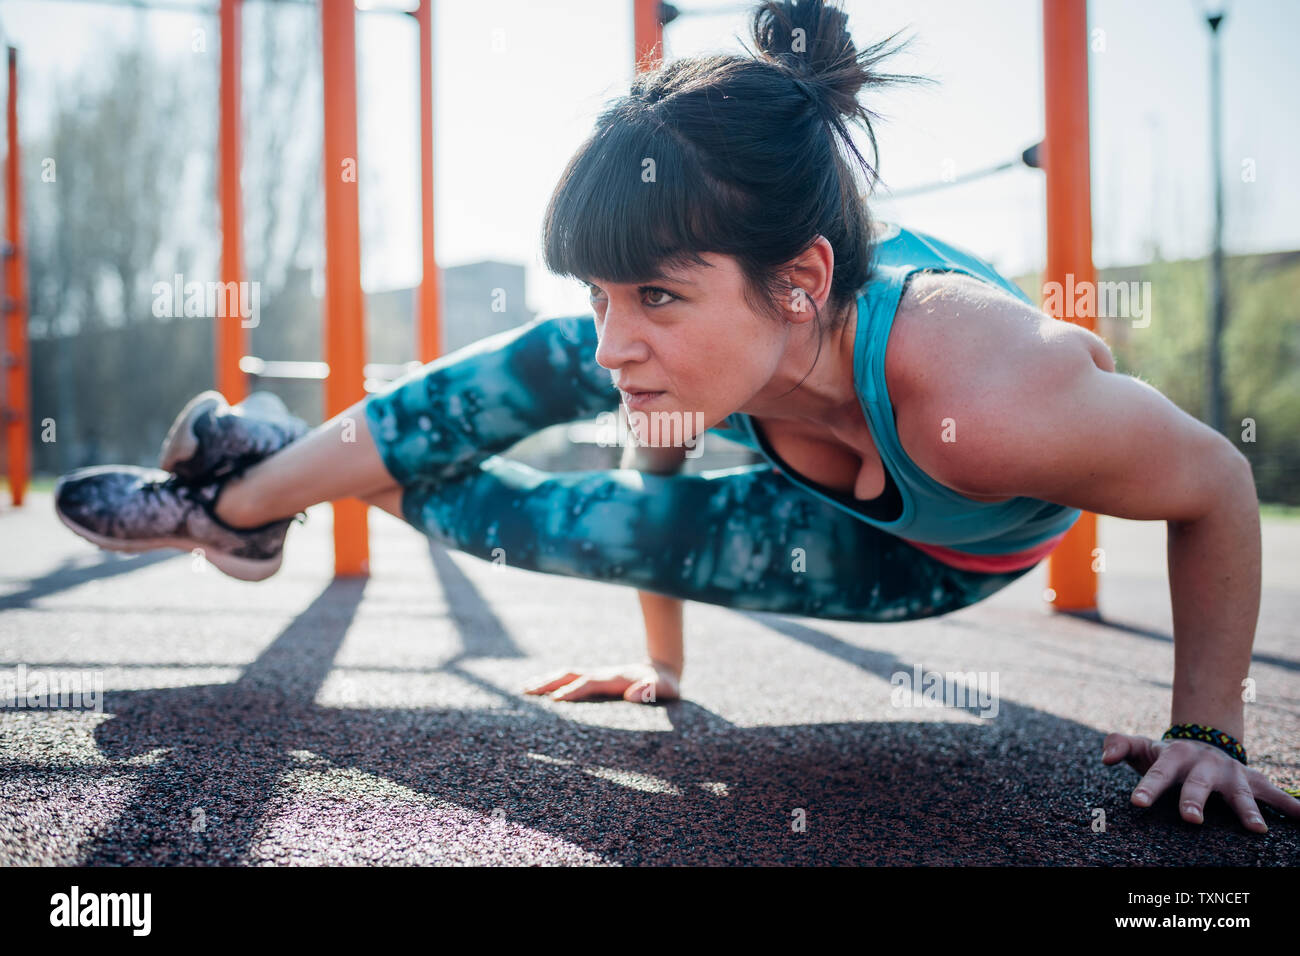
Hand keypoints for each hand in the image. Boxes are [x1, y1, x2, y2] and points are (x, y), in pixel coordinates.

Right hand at [523, 661, 680, 703]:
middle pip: (570, 675)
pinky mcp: (595, 679)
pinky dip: (553, 682)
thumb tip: (634, 694)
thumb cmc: (664, 684)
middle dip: (548, 682)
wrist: (663, 670)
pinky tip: (541, 691)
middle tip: (524, 691)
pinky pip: (570, 680)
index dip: (573, 691)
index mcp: (614, 678)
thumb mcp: (665, 689)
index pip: (589, 684)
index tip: (554, 701)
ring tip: (523, 689)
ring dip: (546, 681)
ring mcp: (597, 675)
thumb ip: (652, 690)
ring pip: (566, 675)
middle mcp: (601, 674)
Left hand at [1102, 732, 1299, 832]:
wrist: (1202, 740)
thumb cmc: (1165, 754)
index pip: (1158, 774)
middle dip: (1195, 800)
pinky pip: (1274, 793)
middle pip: (1199, 783)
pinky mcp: (1252, 781)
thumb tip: (1105, 757)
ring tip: (1257, 830)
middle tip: (1191, 819)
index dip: (1147, 788)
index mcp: (1175, 756)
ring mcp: (1231, 773)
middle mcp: (1205, 764)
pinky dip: (1292, 805)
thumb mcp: (1142, 747)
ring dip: (1248, 810)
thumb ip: (1120, 745)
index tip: (1137, 803)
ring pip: (1240, 792)